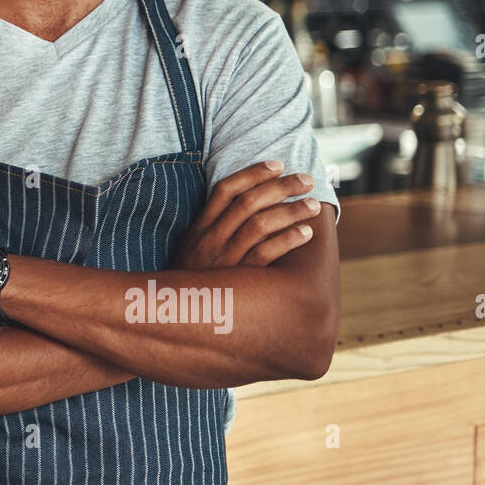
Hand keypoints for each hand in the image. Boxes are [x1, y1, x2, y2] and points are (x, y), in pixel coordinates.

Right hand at [173, 161, 320, 271]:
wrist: (173, 319)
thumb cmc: (191, 285)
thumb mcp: (191, 253)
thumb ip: (211, 231)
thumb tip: (243, 207)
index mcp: (198, 229)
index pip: (225, 190)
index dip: (252, 173)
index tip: (277, 164)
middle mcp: (209, 240)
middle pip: (247, 203)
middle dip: (280, 186)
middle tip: (307, 180)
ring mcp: (222, 260)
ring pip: (259, 225)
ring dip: (290, 211)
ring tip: (312, 205)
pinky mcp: (236, 280)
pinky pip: (264, 255)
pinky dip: (287, 241)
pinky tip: (305, 234)